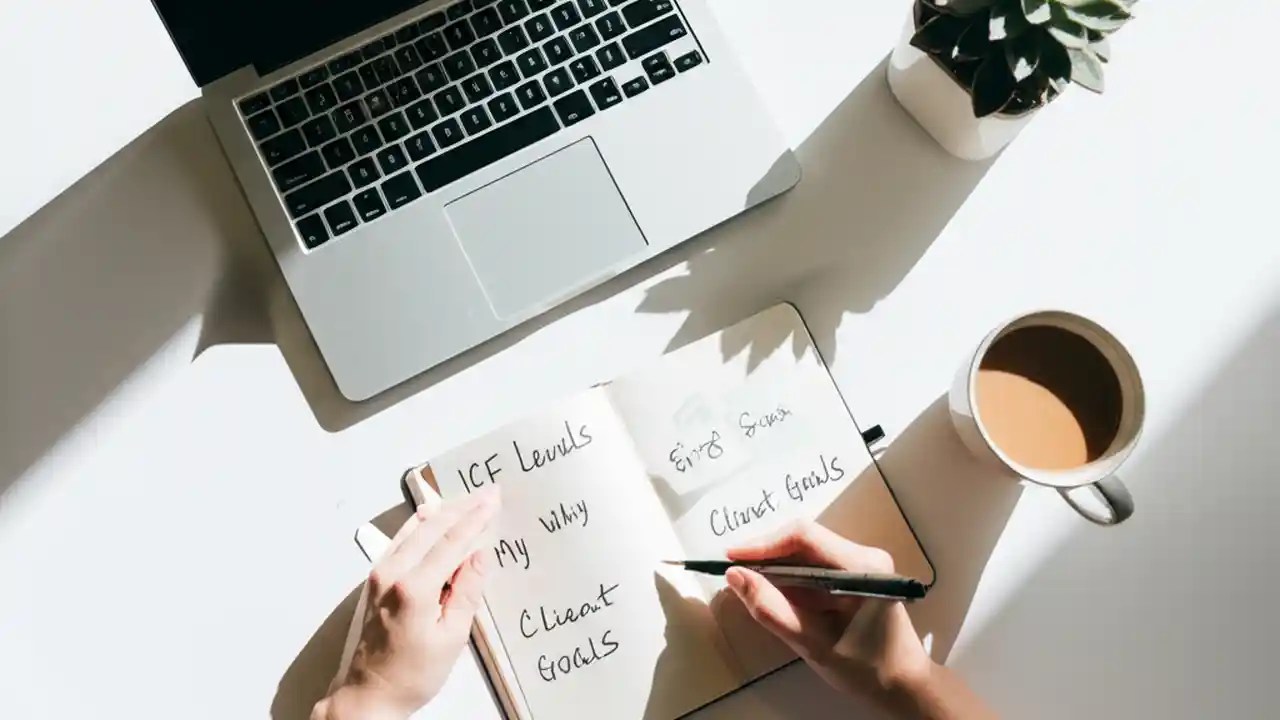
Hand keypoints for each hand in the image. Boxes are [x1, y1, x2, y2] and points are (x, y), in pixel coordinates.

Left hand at [314, 488, 500, 719]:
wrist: (369, 694)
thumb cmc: (412, 675)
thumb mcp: (452, 637)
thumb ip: (467, 592)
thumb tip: (480, 557)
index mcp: (414, 589)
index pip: (451, 542)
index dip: (475, 518)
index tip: (492, 499)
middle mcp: (392, 574)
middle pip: (432, 527)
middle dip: (462, 508)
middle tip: (486, 493)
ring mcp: (379, 574)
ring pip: (414, 529)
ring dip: (443, 513)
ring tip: (467, 502)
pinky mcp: (375, 579)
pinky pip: (401, 540)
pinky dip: (423, 526)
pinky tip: (434, 519)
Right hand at [725, 521, 931, 704]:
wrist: (902, 685)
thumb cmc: (864, 668)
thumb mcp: (812, 643)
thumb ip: (772, 609)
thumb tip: (735, 576)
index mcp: (862, 567)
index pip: (804, 537)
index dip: (763, 544)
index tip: (730, 558)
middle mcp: (863, 555)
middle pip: (803, 540)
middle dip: (765, 555)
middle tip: (734, 573)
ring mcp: (860, 563)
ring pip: (805, 552)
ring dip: (775, 566)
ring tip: (748, 583)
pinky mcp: (854, 574)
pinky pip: (813, 565)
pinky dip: (789, 577)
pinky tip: (773, 592)